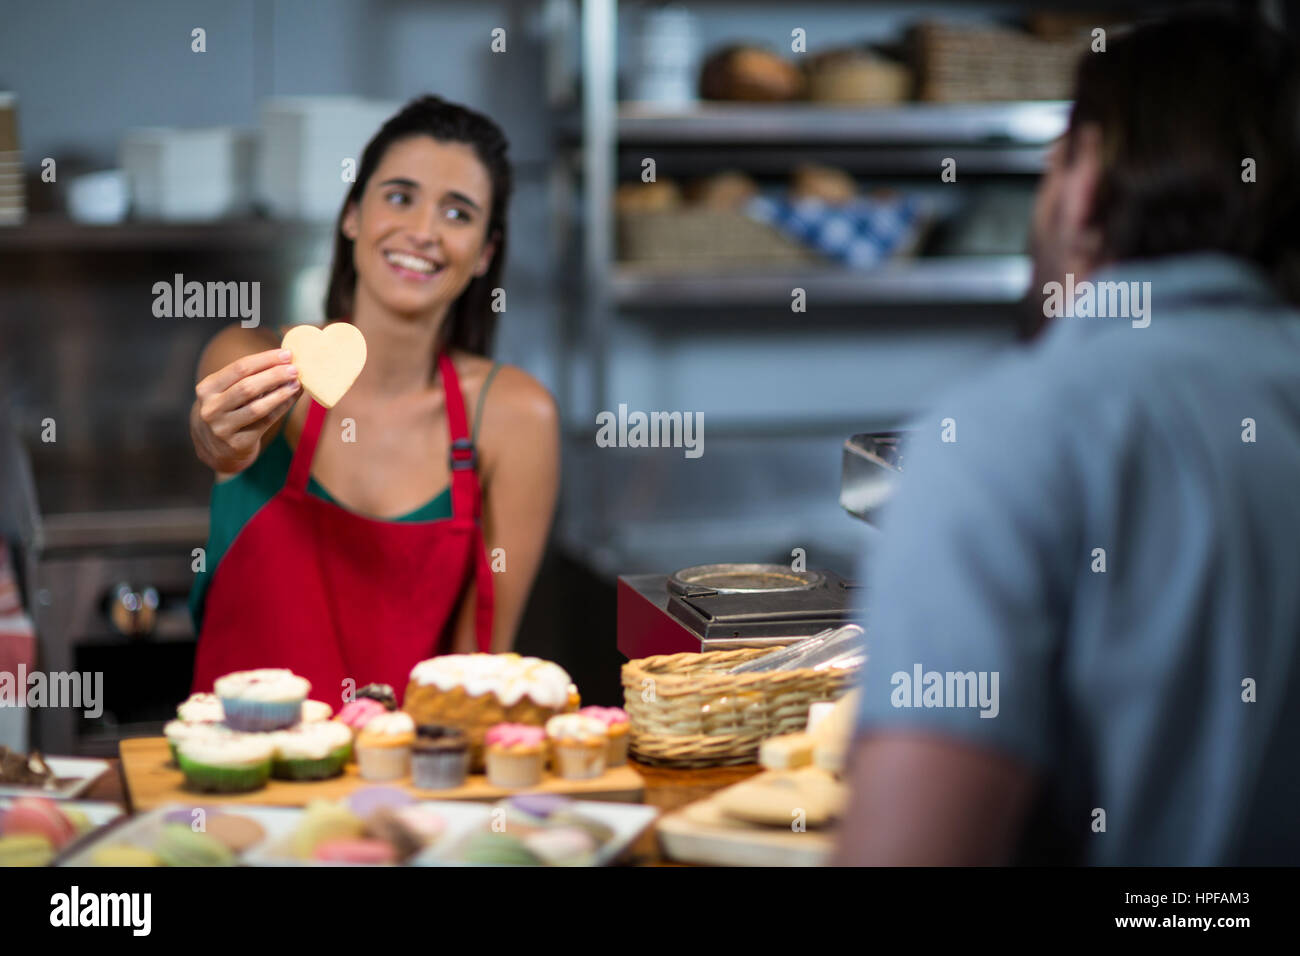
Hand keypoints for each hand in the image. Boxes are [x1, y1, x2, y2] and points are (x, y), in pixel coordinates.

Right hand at [192, 349, 299, 473]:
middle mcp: (211, 408)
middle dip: (274, 375)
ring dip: (281, 393)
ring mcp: (222, 428)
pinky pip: (265, 422)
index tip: (287, 354)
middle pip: (248, 387)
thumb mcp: (227, 390)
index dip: (265, 359)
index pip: (239, 368)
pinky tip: (292, 398)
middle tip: (295, 368)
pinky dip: (282, 407)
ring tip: (297, 383)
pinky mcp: (238, 444)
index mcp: (207, 388)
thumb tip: (285, 360)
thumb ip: (249, 376)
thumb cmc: (228, 409)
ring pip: (257, 407)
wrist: (215, 447)